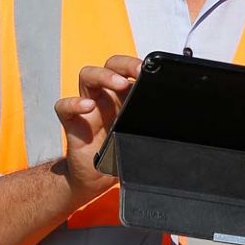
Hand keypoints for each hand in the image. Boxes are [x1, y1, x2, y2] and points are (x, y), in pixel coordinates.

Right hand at [55, 54, 140, 205]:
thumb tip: (180, 127)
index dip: (137, 65)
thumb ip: (154, 129)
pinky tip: (87, 107)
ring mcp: (89, 108)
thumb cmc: (119, 156)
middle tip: (137, 72)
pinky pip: (64, 106)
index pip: (128, 70)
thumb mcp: (142, 140)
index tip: (150, 70)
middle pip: (109, 65)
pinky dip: (73, 102)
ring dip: (103, 75)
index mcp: (125, 98)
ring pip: (87, 76)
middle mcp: (106, 97)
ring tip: (117, 84)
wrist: (95, 180)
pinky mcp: (72, 123)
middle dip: (124, 64)